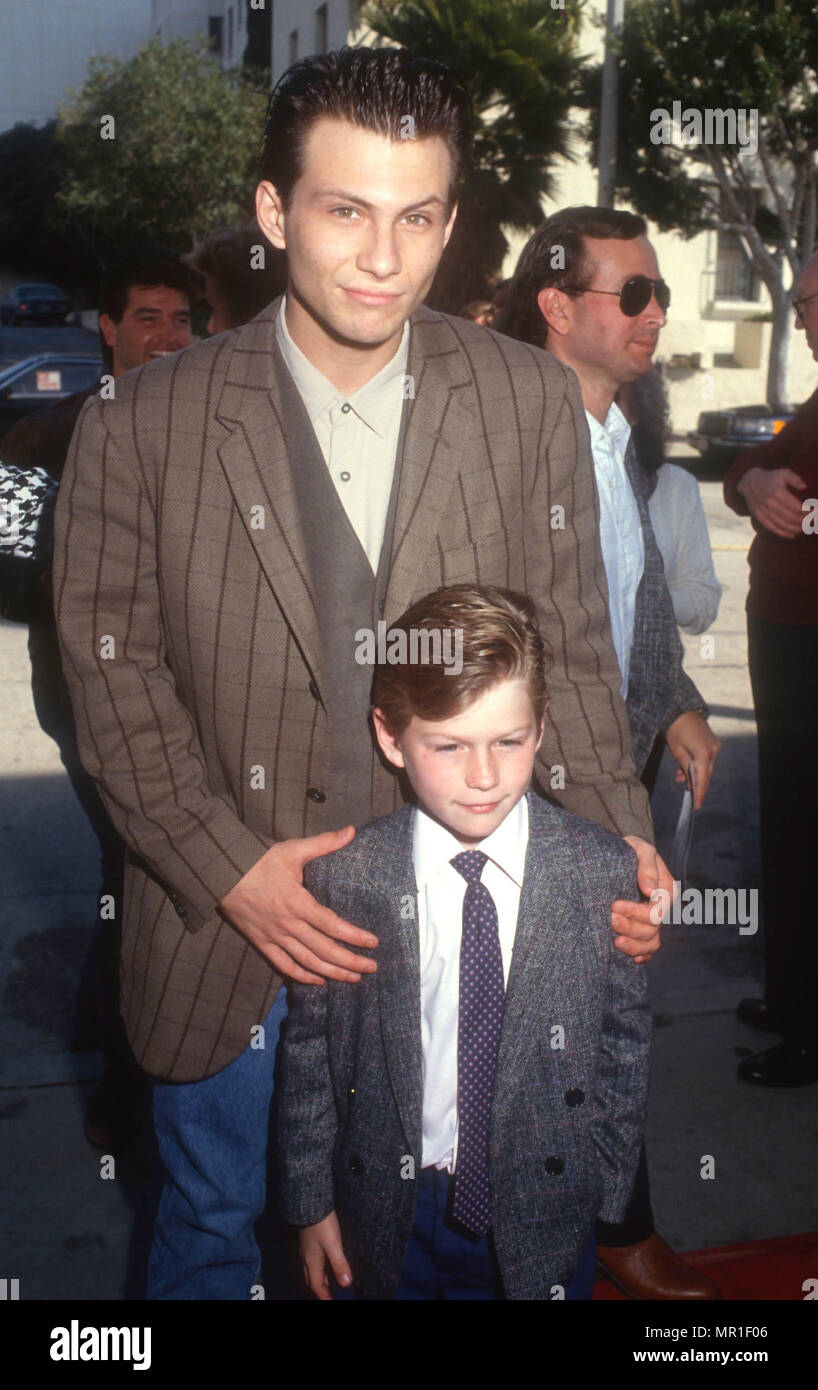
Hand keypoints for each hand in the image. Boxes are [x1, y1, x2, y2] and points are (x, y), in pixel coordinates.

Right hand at [219, 827, 377, 985]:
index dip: (354, 936)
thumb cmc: (259, 861)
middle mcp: (287, 924)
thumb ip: (324, 843)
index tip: (373, 943)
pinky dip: (302, 976)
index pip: (332, 925)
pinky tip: (318, 980)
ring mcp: (274, 937)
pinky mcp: (262, 943)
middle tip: (371, 968)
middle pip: (324, 950)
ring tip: (353, 979)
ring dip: (332, 973)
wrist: (222, 874)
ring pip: (307, 962)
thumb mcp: (293, 849)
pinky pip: (284, 965)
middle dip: (350, 962)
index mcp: (297, 902)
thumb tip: (351, 831)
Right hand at [299, 1211, 352, 1299]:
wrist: (310, 1202)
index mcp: (311, 1263)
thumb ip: (339, 1264)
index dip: (326, 1297)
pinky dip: (320, 1268)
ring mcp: (305, 1250)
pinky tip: (327, 1262)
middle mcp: (306, 1259)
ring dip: (321, 1279)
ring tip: (332, 1283)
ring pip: (312, 1271)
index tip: (333, 1302)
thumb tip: (346, 1284)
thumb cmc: (321, 1224)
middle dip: (322, 1291)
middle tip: (333, 1295)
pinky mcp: (308, 1241)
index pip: (317, 1287)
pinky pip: (312, 1261)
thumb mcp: (333, 1244)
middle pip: (312, 1281)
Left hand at [612, 837, 672, 961]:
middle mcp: (661, 908)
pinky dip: (640, 955)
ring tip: (613, 940)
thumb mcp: (640, 849)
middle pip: (652, 928)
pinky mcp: (639, 927)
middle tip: (609, 919)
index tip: (615, 905)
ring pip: (650, 943)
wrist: (617, 855)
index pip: (656, 910)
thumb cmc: (630, 849)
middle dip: (631, 927)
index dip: (636, 912)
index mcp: (666, 890)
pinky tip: (630, 958)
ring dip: (633, 945)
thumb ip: (647, 866)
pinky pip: (646, 949)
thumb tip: (650, 890)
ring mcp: (650, 920)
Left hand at [665, 710, 720, 808]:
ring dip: (694, 773)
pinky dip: (697, 764)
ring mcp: (715, 746)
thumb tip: (690, 783)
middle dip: (695, 784)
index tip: (696, 806)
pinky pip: (707, 759)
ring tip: (679, 775)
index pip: (702, 780)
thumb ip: (685, 769)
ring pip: (706, 767)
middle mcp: (713, 751)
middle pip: (706, 775)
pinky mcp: (713, 742)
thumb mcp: (677, 752)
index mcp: (704, 754)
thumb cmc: (676, 729)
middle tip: (686, 791)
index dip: (699, 794)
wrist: (681, 709)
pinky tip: (686, 766)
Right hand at [737, 466, 805, 537]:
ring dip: (795, 528)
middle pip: (790, 517)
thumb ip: (795, 478)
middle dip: (803, 521)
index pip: (795, 507)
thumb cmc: (771, 478)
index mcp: (777, 492)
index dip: (806, 511)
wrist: (749, 482)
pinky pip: (772, 528)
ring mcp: (763, 511)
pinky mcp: (759, 517)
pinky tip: (792, 535)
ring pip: (782, 524)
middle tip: (811, 521)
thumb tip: (804, 487)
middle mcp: (770, 503)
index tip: (813, 511)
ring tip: (803, 528)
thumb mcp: (783, 473)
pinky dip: (783, 533)